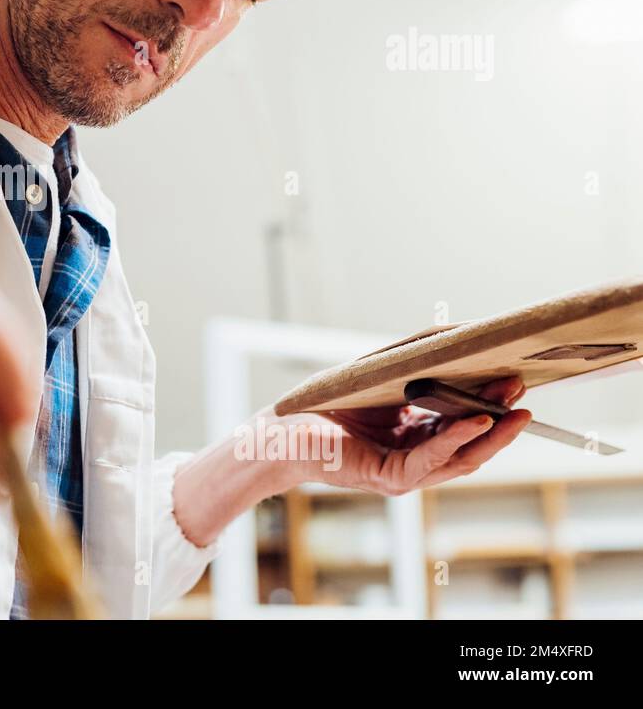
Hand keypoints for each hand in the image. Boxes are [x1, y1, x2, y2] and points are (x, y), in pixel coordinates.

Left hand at [279, 376, 532, 494]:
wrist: (284, 429)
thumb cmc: (328, 403)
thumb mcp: (381, 375)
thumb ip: (415, 359)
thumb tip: (453, 332)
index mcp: (416, 436)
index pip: (464, 422)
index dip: (491, 403)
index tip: (516, 379)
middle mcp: (416, 457)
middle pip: (471, 442)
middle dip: (501, 418)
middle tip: (525, 392)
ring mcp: (405, 472)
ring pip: (460, 457)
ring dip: (491, 434)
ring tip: (515, 411)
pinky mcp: (389, 477)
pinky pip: (430, 459)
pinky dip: (456, 440)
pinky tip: (477, 421)